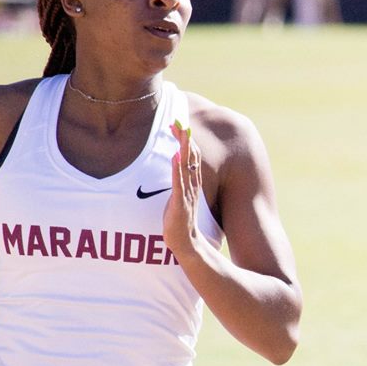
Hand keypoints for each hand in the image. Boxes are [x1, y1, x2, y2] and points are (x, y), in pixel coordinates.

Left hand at [163, 119, 201, 257]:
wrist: (188, 245)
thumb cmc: (180, 223)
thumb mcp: (178, 198)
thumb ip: (179, 183)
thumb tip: (174, 164)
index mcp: (192, 184)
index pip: (191, 157)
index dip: (186, 140)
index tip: (179, 124)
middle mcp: (192, 186)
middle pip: (191, 157)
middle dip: (185, 138)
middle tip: (180, 120)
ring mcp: (187, 195)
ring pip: (187, 167)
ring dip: (184, 149)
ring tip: (182, 132)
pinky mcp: (180, 205)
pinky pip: (179, 184)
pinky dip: (178, 169)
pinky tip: (176, 156)